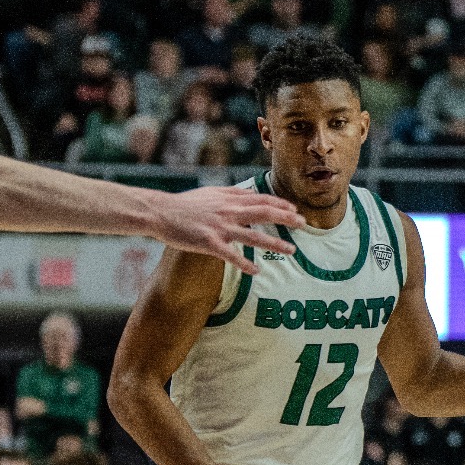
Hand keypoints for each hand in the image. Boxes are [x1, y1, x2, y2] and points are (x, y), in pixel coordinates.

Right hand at [153, 185, 301, 274]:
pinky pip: (231, 255)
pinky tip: (256, 271)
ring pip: (253, 235)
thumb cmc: (184, 204)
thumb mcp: (211, 193)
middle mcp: (228, 211)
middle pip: (264, 213)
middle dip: (286, 218)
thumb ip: (232, 193)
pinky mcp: (208, 242)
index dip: (280, 204)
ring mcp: (219, 227)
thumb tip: (251, 194)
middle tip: (304, 224)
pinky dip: (245, 263)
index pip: (261, 199)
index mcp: (229, 199)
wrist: (160, 212)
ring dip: (274, 243)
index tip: (295, 211)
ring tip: (291, 250)